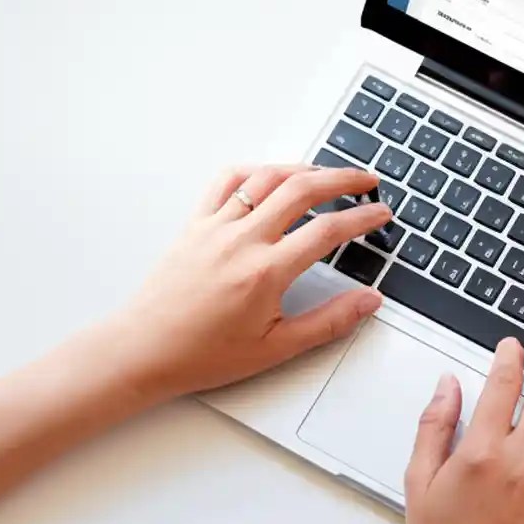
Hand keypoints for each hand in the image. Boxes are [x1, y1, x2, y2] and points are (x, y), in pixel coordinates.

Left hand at [96, 164, 391, 401]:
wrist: (142, 351)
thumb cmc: (202, 354)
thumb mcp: (276, 348)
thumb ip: (329, 322)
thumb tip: (368, 301)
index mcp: (265, 272)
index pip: (328, 230)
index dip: (363, 218)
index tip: (381, 213)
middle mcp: (242, 240)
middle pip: (302, 189)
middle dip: (343, 179)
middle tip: (367, 181)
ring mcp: (216, 227)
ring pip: (267, 178)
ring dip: (304, 169)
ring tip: (327, 174)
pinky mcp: (195, 224)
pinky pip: (227, 182)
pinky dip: (256, 171)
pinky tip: (271, 175)